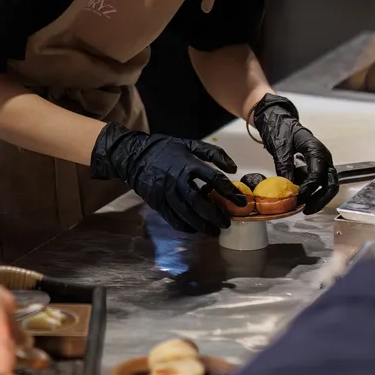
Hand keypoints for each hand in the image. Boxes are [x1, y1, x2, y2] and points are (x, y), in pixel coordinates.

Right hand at [90, 122, 243, 234]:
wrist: (134, 156)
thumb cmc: (165, 149)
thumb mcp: (189, 143)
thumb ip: (213, 153)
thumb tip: (233, 168)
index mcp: (188, 163)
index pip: (213, 179)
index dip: (229, 191)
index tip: (240, 202)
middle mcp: (177, 180)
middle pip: (199, 203)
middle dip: (215, 215)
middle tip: (227, 223)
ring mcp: (166, 193)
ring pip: (187, 214)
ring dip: (202, 225)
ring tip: (214, 231)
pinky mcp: (157, 203)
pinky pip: (173, 219)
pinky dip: (185, 227)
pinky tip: (194, 229)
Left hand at [249, 94, 338, 213]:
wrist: (278, 120)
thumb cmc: (281, 128)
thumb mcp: (281, 146)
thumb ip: (284, 165)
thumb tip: (287, 185)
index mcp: (317, 150)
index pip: (318, 174)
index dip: (310, 188)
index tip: (298, 198)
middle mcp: (323, 159)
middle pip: (330, 184)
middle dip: (321, 199)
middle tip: (307, 210)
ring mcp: (320, 164)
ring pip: (325, 186)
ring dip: (316, 198)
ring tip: (301, 208)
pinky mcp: (312, 169)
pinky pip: (315, 184)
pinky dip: (309, 193)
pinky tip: (297, 199)